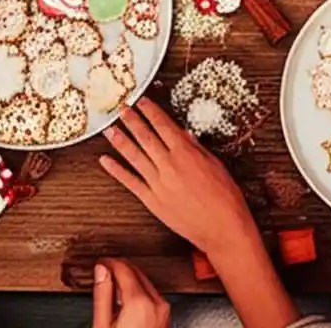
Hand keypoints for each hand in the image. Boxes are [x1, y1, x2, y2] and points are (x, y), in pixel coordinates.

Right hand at [92, 259, 169, 327]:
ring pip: (145, 282)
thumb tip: (101, 271)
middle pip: (136, 272)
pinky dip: (138, 292)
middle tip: (103, 270)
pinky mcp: (166, 317)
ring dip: (128, 279)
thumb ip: (102, 296)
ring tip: (111, 284)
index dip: (108, 262)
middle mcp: (157, 304)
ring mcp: (164, 311)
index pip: (123, 268)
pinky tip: (126, 298)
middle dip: (119, 268)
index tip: (100, 263)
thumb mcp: (103, 325)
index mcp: (140, 303)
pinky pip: (151, 296)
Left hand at [100, 98, 256, 256]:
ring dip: (120, 140)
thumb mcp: (215, 165)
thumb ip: (197, 148)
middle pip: (145, 137)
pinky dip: (116, 170)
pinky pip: (130, 182)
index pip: (163, 125)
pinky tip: (106, 161)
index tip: (142, 102)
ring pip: (134, 156)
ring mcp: (158, 183)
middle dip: (132, 121)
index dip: (150, 111)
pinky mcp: (152, 201)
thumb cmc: (224, 198)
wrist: (222, 228)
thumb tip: (184, 134)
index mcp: (186, 153)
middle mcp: (169, 165)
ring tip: (109, 130)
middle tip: (121, 110)